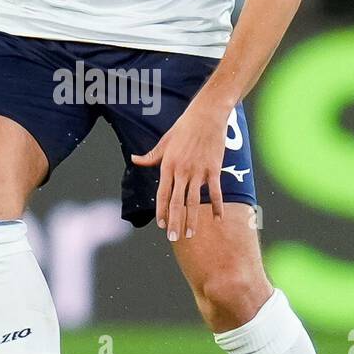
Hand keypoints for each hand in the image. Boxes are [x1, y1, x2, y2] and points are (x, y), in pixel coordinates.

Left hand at [131, 103, 226, 239]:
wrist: (206, 115)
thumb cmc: (184, 127)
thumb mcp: (164, 142)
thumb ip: (150, 156)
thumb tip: (134, 160)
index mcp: (168, 165)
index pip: (162, 194)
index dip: (161, 211)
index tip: (161, 225)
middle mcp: (182, 171)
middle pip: (176, 202)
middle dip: (174, 222)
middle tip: (172, 237)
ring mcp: (198, 171)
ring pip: (194, 201)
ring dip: (192, 219)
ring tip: (190, 234)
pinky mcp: (214, 169)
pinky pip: (216, 192)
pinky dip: (217, 206)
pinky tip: (218, 219)